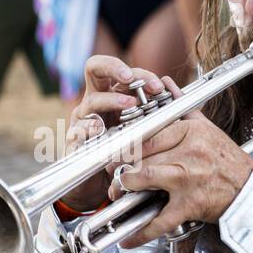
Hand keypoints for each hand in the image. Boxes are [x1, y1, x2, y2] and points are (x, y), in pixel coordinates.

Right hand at [60, 56, 171, 211]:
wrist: (103, 184)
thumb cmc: (123, 152)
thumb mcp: (140, 128)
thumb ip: (154, 112)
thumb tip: (178, 96)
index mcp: (109, 94)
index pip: (118, 69)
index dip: (137, 72)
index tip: (157, 85)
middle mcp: (93, 102)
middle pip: (95, 68)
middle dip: (115, 68)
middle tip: (132, 79)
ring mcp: (82, 120)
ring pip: (91, 101)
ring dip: (111, 100)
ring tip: (129, 104)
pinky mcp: (74, 141)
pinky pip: (79, 131)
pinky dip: (89, 129)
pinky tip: (100, 129)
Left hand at [108, 109, 252, 248]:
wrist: (249, 189)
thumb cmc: (225, 159)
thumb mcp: (206, 127)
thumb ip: (181, 107)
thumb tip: (164, 84)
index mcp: (190, 131)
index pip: (148, 132)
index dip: (125, 142)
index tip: (112, 148)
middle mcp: (189, 153)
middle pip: (141, 155)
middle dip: (119, 165)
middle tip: (110, 171)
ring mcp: (188, 179)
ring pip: (144, 178)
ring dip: (124, 186)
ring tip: (117, 192)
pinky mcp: (190, 205)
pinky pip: (161, 220)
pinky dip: (142, 232)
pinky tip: (128, 239)